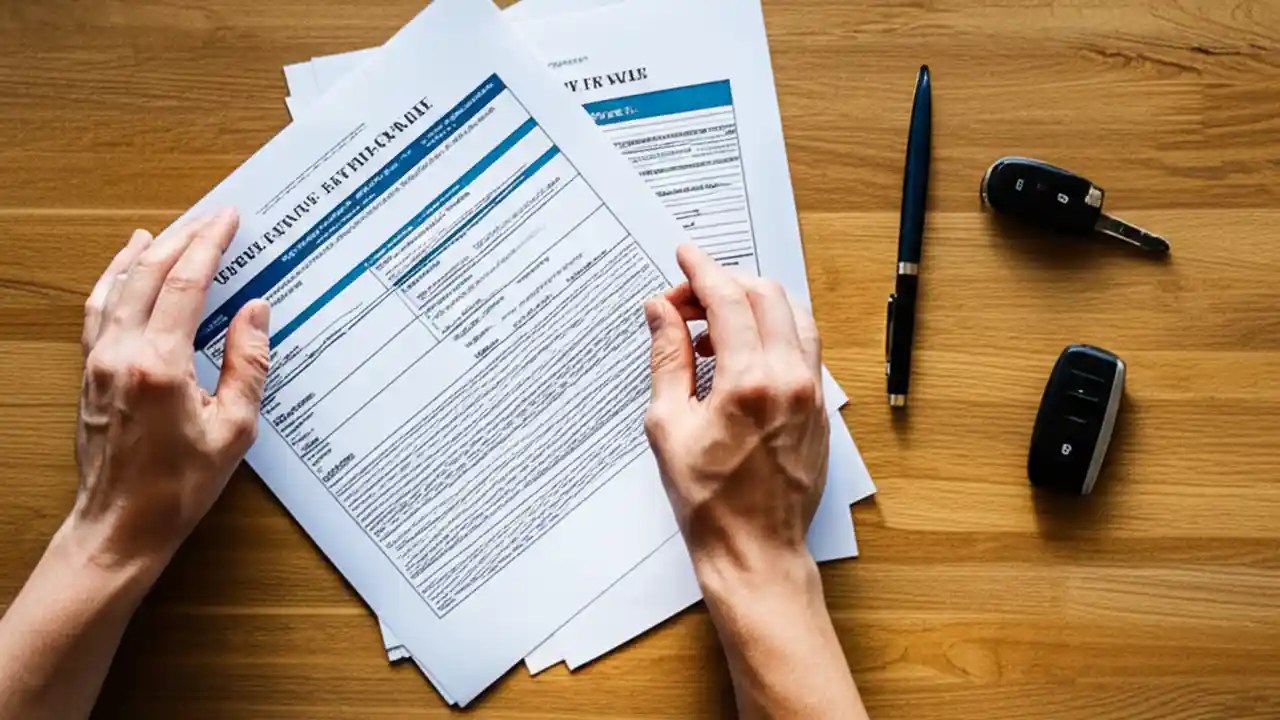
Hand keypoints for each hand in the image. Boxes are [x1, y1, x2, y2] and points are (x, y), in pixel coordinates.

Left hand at [69, 209, 270, 574]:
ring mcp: (98, 362)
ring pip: (118, 286)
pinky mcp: (90, 374)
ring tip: (168, 230)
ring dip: (146, 253)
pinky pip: (99, 310)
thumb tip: (255, 313)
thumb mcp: (235, 429)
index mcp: (160, 365)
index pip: (187, 285)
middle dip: (183, 239)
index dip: (210, 245)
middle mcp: (121, 354)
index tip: (228, 219)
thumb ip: (247, 364)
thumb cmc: (179, 488)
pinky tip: (123, 268)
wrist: (120, 526)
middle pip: (149, 274)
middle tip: (210, 217)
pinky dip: (113, 279)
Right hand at [642, 244, 827, 579]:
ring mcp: (812, 394)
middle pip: (766, 296)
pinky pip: (804, 347)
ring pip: (794, 316)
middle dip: (724, 284)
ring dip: (754, 304)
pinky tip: (741, 352)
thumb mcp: (669, 426)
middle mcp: (791, 380)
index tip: (682, 256)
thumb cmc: (708, 502)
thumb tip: (660, 311)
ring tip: (713, 323)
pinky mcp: (820, 409)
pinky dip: (774, 332)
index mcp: (749, 382)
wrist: (755, 551)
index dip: (701, 271)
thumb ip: (667, 359)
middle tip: (687, 299)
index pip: (727, 300)